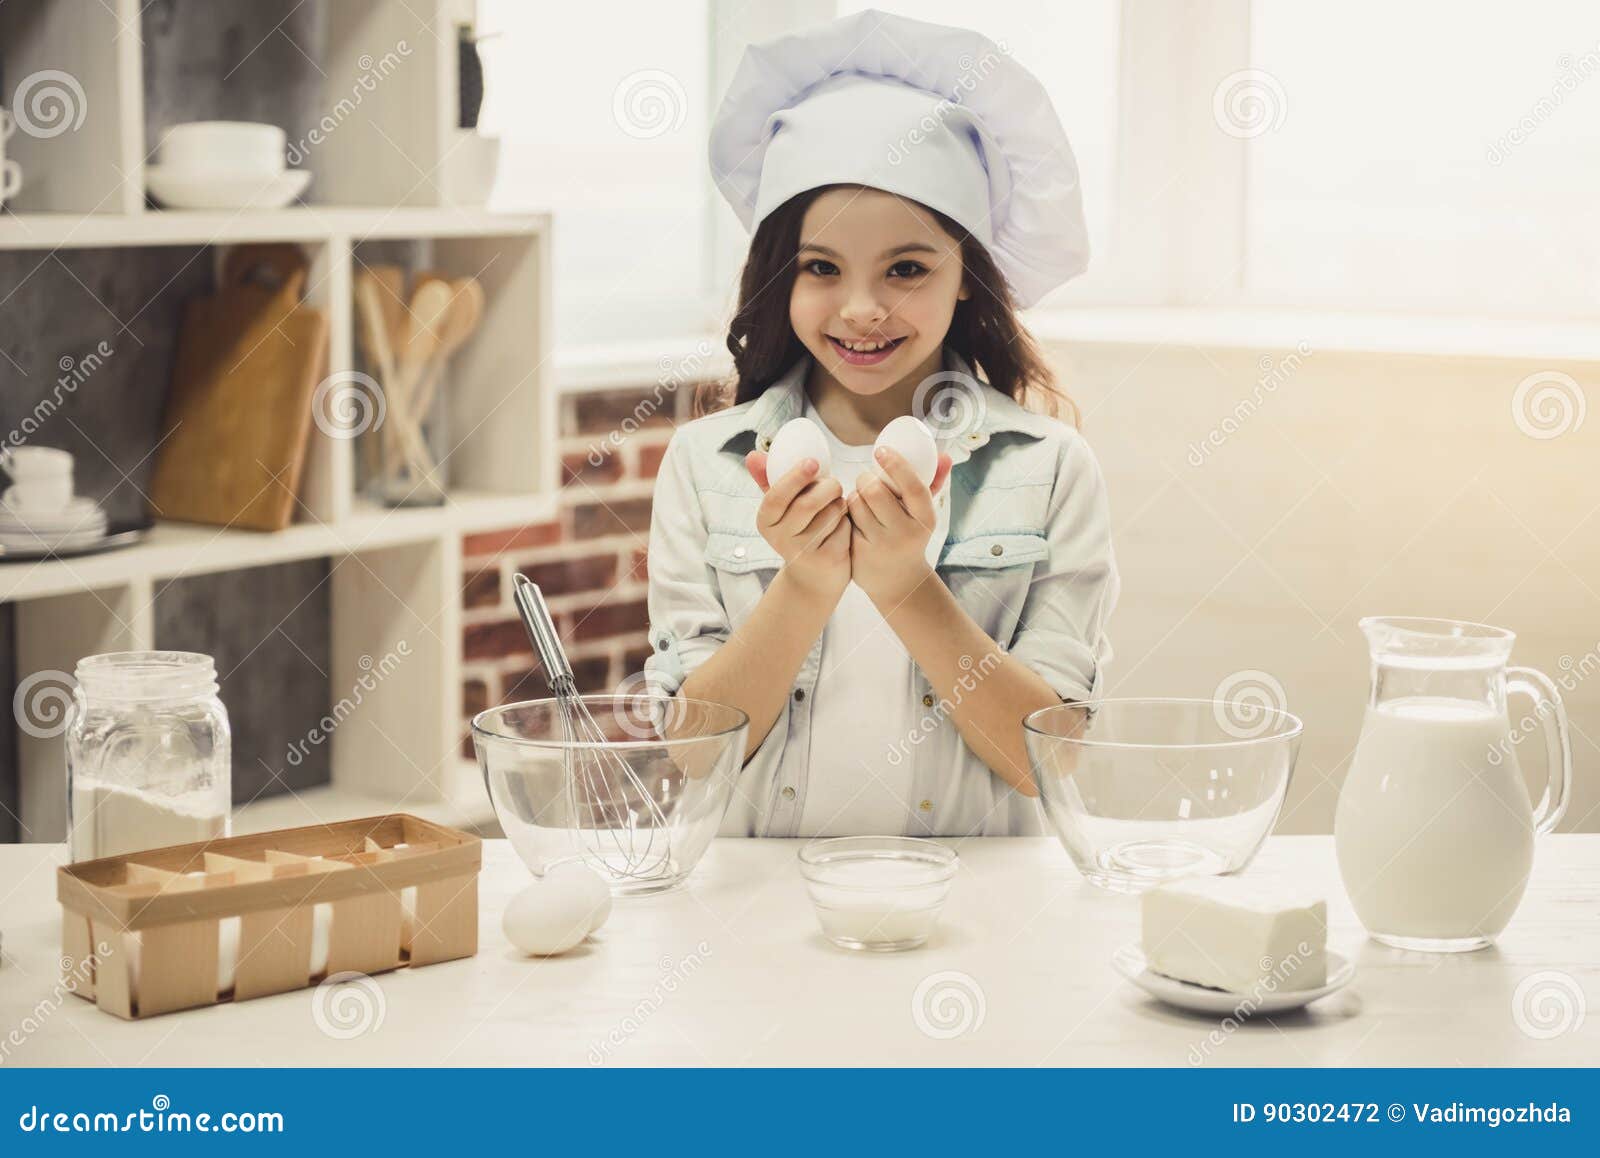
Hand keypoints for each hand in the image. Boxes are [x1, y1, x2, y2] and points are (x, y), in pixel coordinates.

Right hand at [746, 451, 850, 599]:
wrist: (813, 578)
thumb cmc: (799, 531)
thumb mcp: (781, 508)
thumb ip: (768, 480)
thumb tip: (752, 455)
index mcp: (765, 520)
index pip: (776, 495)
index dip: (796, 476)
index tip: (813, 462)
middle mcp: (780, 538)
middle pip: (808, 503)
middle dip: (827, 487)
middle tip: (834, 485)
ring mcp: (803, 552)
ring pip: (830, 513)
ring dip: (839, 504)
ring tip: (836, 508)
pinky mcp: (826, 560)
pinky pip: (844, 528)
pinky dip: (848, 521)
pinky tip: (843, 528)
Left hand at [846, 447, 952, 605]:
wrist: (898, 581)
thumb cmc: (911, 536)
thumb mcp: (924, 515)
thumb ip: (934, 483)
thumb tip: (944, 455)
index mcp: (925, 520)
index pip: (913, 486)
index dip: (896, 465)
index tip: (881, 451)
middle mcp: (904, 534)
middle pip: (875, 491)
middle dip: (866, 477)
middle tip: (866, 478)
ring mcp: (880, 545)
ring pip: (856, 503)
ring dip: (855, 494)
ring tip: (861, 498)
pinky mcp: (858, 553)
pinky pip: (845, 519)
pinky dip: (846, 511)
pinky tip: (853, 516)